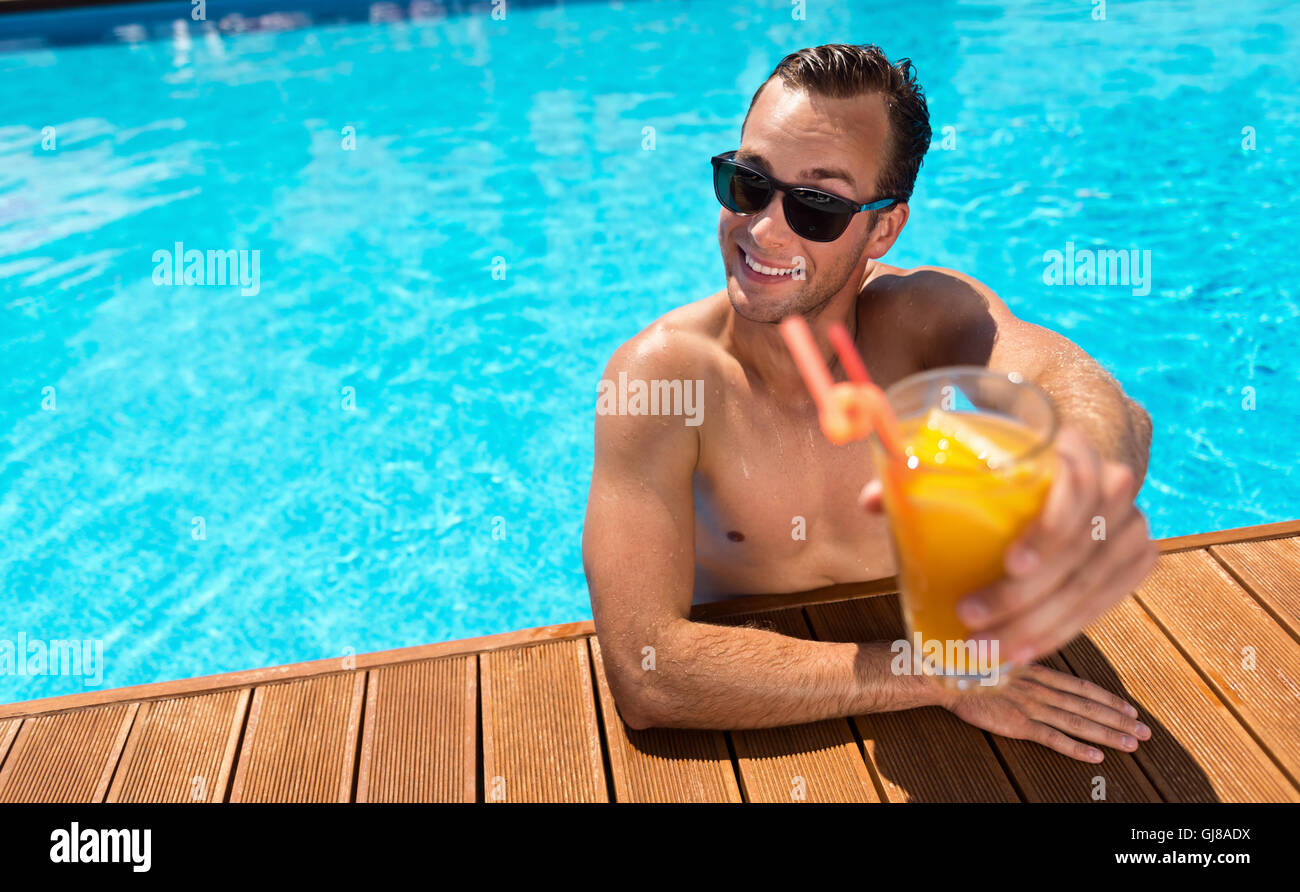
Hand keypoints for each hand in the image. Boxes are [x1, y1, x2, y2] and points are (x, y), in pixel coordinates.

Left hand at [860, 425, 1157, 666]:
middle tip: (971, 616)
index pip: (1077, 484)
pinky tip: (1023, 652)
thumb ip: (919, 474)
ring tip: (988, 647)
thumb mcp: (967, 460)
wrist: (1058, 472)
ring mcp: (1129, 526)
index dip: (1050, 528)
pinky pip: (1101, 605)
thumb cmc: (1002, 469)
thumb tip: (871, 502)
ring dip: (1038, 624)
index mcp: (1071, 450)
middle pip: (1079, 549)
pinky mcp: (1132, 561)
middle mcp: (1112, 486)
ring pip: (1091, 586)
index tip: (1011, 563)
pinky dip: (1060, 631)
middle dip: (1024, 595)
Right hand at [942, 663, 1150, 762]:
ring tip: (1132, 744)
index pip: (1082, 688)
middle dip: (1119, 719)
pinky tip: (1096, 756)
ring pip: (1078, 722)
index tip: (1129, 708)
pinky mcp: (1017, 723)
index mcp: (1037, 673)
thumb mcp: (999, 660)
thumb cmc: (965, 666)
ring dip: (1108, 733)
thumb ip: (1021, 668)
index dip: (1108, 699)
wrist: (942, 674)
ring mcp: (1030, 706)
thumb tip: (1030, 670)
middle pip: (1088, 706)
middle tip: (1145, 732)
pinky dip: (1077, 747)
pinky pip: (1053, 738)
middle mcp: (1040, 688)